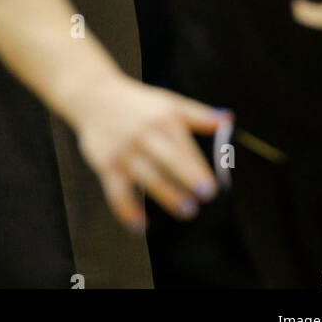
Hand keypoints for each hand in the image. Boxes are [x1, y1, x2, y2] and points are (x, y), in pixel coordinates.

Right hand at [75, 73, 226, 230]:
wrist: (93, 95)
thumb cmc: (138, 103)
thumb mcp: (168, 102)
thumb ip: (198, 115)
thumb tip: (228, 120)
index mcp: (161, 119)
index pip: (183, 145)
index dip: (198, 167)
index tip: (213, 188)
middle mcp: (142, 134)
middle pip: (167, 158)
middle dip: (186, 177)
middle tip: (204, 196)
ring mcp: (123, 151)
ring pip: (146, 176)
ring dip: (165, 195)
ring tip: (185, 211)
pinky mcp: (105, 164)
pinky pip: (116, 192)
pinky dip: (126, 210)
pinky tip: (140, 226)